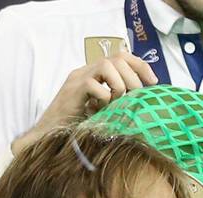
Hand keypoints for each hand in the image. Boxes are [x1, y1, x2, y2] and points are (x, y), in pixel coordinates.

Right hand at [12, 52, 158, 153]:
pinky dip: (104, 97)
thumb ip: (117, 103)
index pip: (122, 56)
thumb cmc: (78, 127)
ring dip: (119, 85)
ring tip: (116, 102)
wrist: (48, 135)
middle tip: (135, 97)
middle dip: (133, 78)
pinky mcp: (72, 91)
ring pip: (107, 65)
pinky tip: (100, 110)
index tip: (153, 82)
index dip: (140, 66)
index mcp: (95, 74)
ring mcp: (78, 79)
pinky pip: (94, 85)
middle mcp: (86, 71)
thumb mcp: (103, 112)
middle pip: (117, 57)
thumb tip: (143, 104)